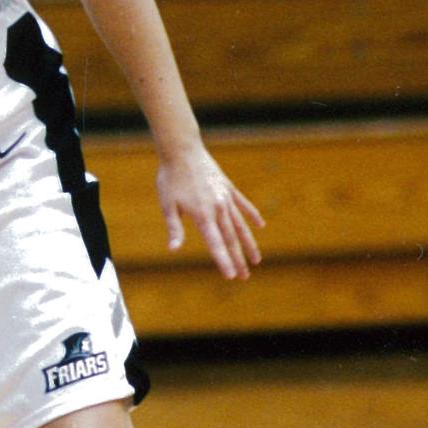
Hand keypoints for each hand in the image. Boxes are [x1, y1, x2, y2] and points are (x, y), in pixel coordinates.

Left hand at [156, 145, 263, 281]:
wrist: (182, 149)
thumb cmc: (170, 178)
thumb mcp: (167, 204)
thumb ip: (174, 228)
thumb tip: (173, 250)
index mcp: (202, 214)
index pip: (216, 243)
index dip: (224, 261)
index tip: (232, 276)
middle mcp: (218, 208)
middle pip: (231, 238)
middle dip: (238, 259)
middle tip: (245, 277)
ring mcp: (225, 197)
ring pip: (240, 225)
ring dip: (249, 243)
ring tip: (257, 260)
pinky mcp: (228, 187)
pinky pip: (243, 204)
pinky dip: (252, 215)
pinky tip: (260, 225)